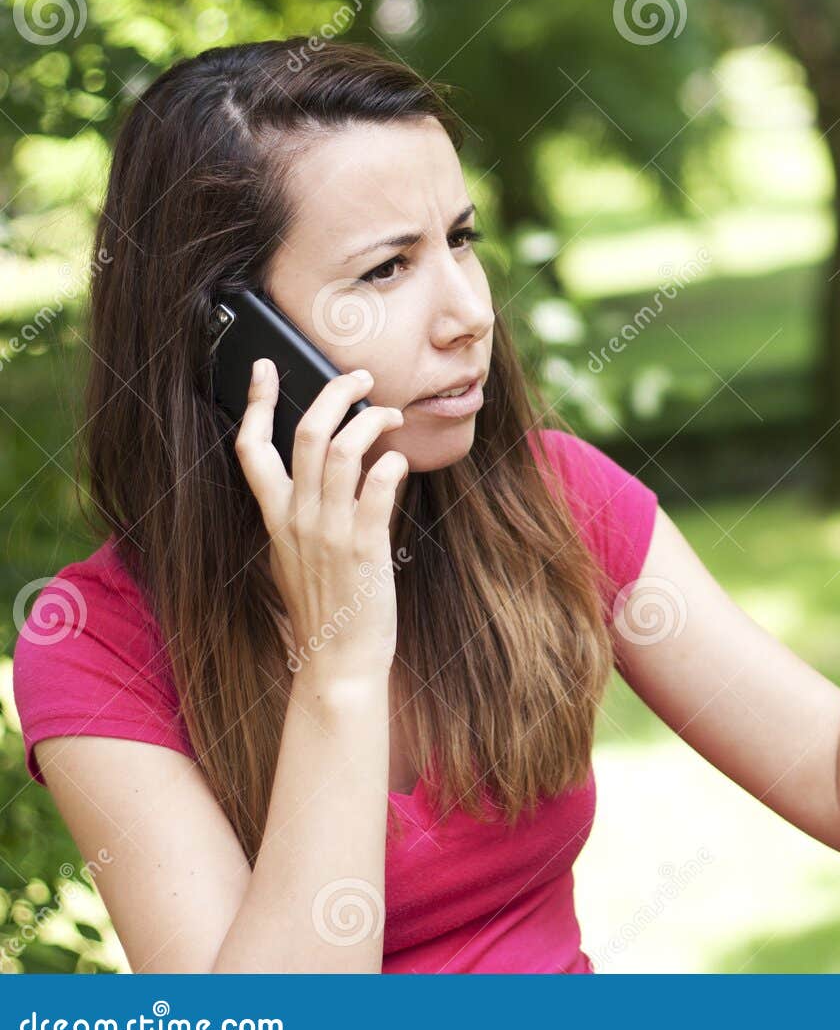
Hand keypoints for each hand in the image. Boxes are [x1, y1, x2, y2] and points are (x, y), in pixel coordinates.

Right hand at [233, 359, 409, 674]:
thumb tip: (328, 477)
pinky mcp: (364, 549)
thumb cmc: (325, 607)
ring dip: (371, 422)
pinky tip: (400, 461)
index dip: (255, 403)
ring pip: (342, 452)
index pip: (251, 448)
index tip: (264, 368)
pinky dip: (388, 468)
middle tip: (362, 376)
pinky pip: (374, 493)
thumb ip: (304, 514)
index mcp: (276, 516)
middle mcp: (297, 518)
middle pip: (307, 434)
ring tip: (391, 415)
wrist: (337, 661)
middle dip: (334, 392)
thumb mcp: (298, 554)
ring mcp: (329, 532)